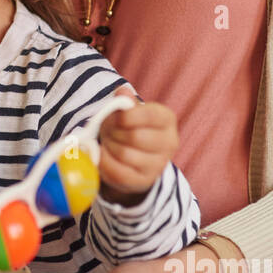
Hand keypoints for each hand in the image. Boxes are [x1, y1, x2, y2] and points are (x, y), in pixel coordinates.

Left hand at [97, 85, 178, 202]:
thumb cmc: (129, 128)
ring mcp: (158, 165)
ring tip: (107, 141)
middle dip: (114, 132)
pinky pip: (118, 172)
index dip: (127, 116)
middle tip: (107, 130)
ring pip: (125, 154)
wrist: (132, 157)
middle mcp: (169, 143)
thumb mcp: (128, 112)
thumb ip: (125, 102)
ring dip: (108, 146)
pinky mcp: (144, 181)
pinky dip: (104, 162)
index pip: (150, 115)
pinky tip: (103, 154)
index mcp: (167, 120)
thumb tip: (122, 91)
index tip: (115, 117)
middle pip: (135, 136)